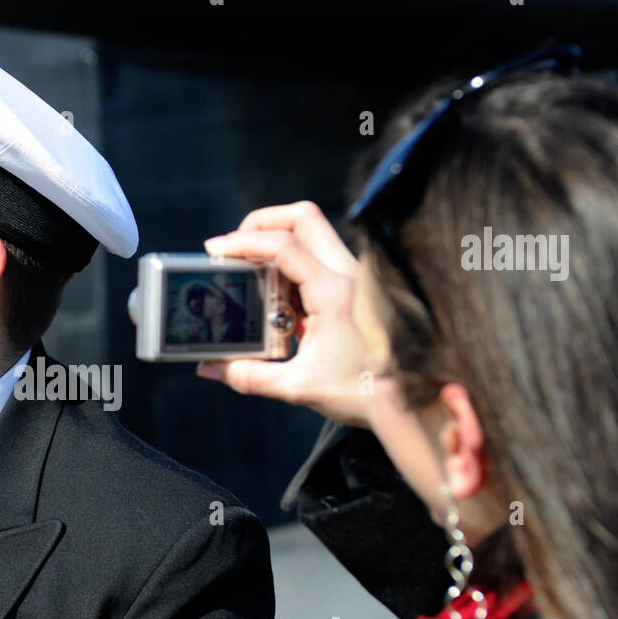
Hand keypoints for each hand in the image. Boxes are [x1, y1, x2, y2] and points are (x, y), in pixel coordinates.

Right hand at [195, 202, 371, 426]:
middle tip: (235, 245)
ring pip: (314, 232)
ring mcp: (356, 276)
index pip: (284, 245)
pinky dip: (292, 266)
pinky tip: (280, 302)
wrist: (408, 401)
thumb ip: (249, 376)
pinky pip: (320, 257)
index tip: (216, 250)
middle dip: (262, 222)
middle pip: (303, 217)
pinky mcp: (357, 285)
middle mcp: (349, 274)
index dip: (243, 242)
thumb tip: (210, 367)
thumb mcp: (298, 387)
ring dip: (277, 244)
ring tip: (253, 276)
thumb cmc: (362, 393)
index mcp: (334, 293)